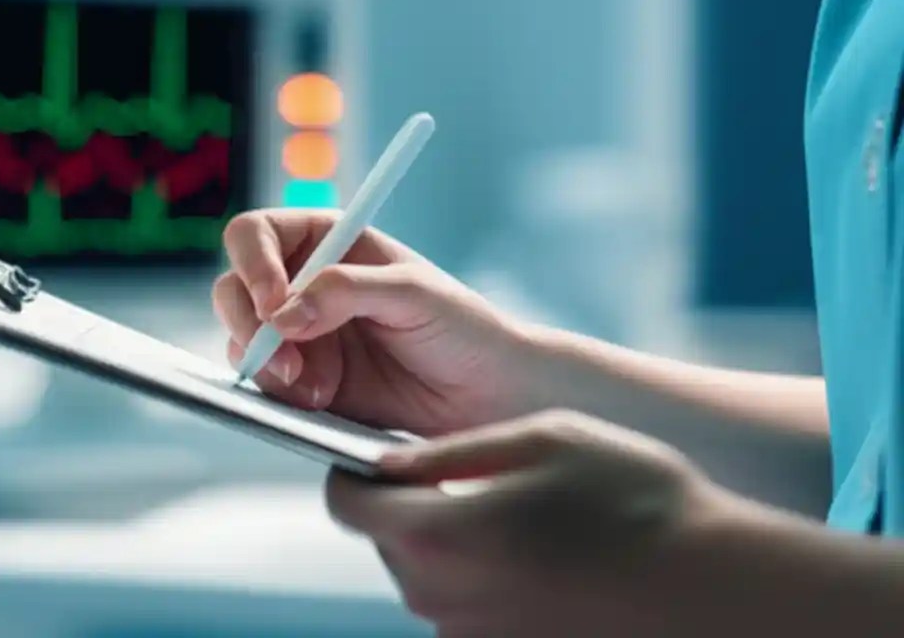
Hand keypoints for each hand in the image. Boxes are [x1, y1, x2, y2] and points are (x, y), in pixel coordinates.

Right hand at [213, 209, 529, 435]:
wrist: (486, 396)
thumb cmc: (461, 328)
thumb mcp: (414, 295)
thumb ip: (347, 291)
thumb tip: (284, 313)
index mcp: (326, 241)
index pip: (256, 234)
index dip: (253, 264)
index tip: (274, 301)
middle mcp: (302, 283)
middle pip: (233, 289)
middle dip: (250, 326)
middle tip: (285, 360)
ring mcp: (299, 335)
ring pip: (242, 342)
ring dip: (268, 366)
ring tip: (318, 389)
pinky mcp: (302, 382)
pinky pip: (263, 384)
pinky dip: (280, 394)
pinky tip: (322, 401)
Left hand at [326, 409, 733, 637]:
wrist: (715, 591)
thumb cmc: (635, 501)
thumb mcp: (542, 441)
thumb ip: (447, 451)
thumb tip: (385, 460)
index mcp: (438, 535)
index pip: (346, 503)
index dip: (354, 471)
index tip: (379, 456)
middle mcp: (441, 600)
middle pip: (386, 542)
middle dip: (410, 506)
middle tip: (470, 479)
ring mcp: (472, 637)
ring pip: (427, 577)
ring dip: (451, 544)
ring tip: (522, 519)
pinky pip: (467, 608)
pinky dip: (486, 580)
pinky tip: (540, 559)